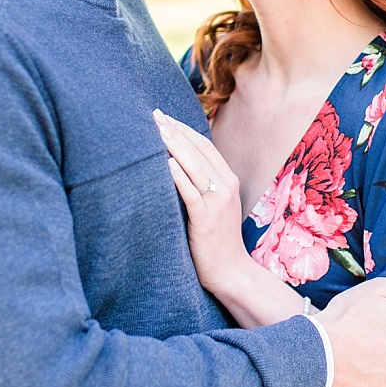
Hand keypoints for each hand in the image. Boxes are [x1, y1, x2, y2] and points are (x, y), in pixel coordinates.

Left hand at [154, 109, 247, 290]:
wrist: (231, 272)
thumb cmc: (217, 242)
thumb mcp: (214, 208)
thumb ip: (201, 188)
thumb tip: (174, 170)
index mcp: (228, 181)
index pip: (205, 147)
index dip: (184, 130)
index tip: (165, 117)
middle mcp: (226, 186)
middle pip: (199, 151)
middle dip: (175, 131)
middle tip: (154, 115)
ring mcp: (218, 202)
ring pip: (195, 166)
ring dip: (175, 146)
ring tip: (157, 130)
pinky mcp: (206, 219)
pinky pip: (191, 193)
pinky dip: (179, 176)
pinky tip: (165, 163)